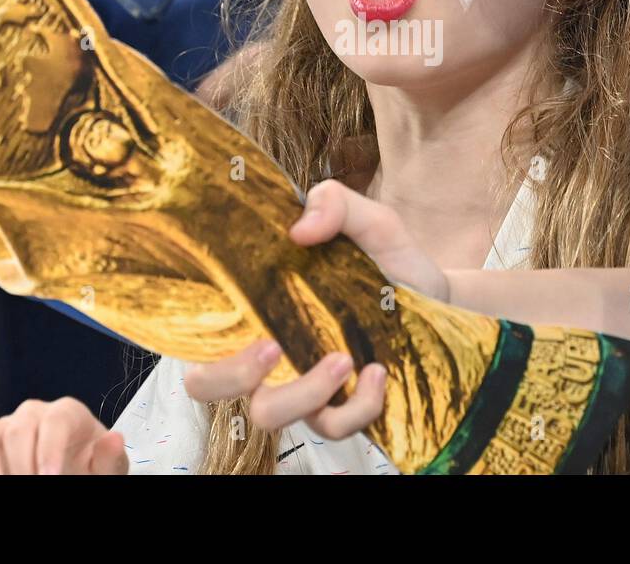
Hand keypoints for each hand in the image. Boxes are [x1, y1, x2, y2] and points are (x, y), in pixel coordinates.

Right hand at [0, 397, 126, 473]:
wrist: (72, 472)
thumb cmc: (89, 469)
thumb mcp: (107, 468)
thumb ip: (109, 458)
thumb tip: (114, 440)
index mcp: (67, 413)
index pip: (54, 419)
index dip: (49, 449)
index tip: (50, 478)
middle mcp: (32, 414)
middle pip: (18, 428)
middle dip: (22, 465)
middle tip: (31, 487)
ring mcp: (3, 429)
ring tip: (2, 485)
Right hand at [182, 180, 449, 438]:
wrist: (438, 295)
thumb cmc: (388, 259)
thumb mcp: (369, 220)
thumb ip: (334, 203)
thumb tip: (299, 229)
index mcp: (257, 303)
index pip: (196, 329)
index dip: (191, 336)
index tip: (235, 317)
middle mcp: (268, 349)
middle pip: (206, 384)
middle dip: (229, 376)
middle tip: (273, 347)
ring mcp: (300, 382)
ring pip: (267, 414)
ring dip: (302, 394)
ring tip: (345, 358)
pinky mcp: (339, 406)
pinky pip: (331, 425)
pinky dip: (355, 406)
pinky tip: (378, 371)